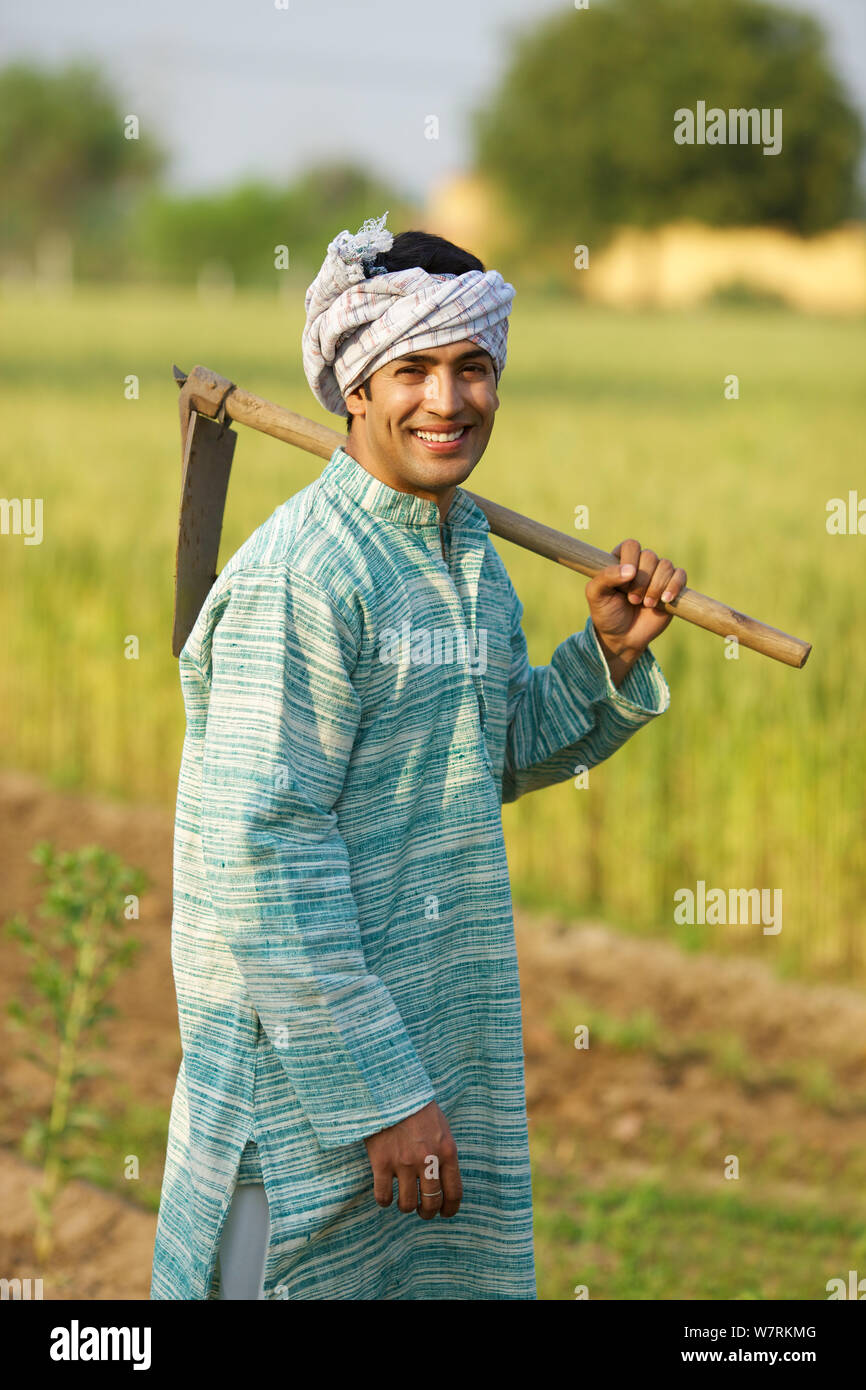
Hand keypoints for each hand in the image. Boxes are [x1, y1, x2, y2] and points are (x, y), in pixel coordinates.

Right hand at [364, 1100, 461, 1220]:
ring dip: (406, 1207)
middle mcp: (428, 1161)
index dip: (450, 1209)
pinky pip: (383, 1196)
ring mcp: (403, 1163)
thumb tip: (445, 1181)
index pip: (454, 1192)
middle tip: (423, 1211)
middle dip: (428, 1212)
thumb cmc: (417, 1108)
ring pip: (407, 1204)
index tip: (445, 1213)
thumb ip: (445, 1154)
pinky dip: (384, 1201)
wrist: (390, 1091)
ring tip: (404, 1202)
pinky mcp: (381, 1162)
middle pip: (431, 1202)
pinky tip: (385, 1196)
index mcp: (447, 1152)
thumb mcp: (442, 1128)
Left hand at [585, 538, 686, 665]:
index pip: (631, 546)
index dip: (630, 561)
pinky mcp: (672, 586)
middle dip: (642, 581)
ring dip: (656, 587)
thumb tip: (631, 570)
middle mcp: (641, 563)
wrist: (623, 637)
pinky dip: (674, 586)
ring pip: (666, 565)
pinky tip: (665, 600)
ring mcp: (658, 574)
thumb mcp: (596, 595)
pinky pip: (681, 575)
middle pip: (650, 556)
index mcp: (621, 560)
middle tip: (633, 600)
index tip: (624, 583)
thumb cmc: (607, 613)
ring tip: (646, 604)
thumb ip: (606, 577)